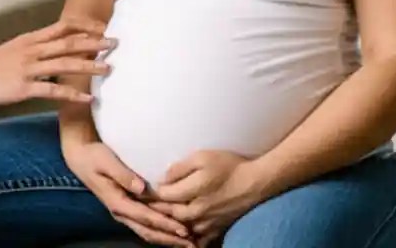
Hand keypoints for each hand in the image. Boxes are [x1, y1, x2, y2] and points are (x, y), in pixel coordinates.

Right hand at [0, 17, 112, 105]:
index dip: (86, 27)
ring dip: (88, 66)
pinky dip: (72, 94)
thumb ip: (36, 46)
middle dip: (94, 42)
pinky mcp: (23, 88)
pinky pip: (52, 91)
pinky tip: (87, 99)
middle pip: (69, 43)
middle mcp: (32, 50)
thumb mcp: (15, 48)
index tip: (104, 28)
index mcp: (31, 39)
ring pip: (65, 64)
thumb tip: (57, 46)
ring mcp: (28, 69)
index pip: (64, 27)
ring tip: (108, 68)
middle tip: (116, 43)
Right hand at [64, 140, 192, 246]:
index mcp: (117, 202)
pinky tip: (174, 233)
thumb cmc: (94, 156)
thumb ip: (123, 175)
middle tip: (192, 244)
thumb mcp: (105, 161)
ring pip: (147, 232)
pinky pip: (145, 226)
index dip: (164, 224)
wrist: (80, 157)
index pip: (145, 217)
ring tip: (188, 243)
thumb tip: (141, 188)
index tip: (183, 229)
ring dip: (167, 239)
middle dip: (170, 239)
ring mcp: (124, 212)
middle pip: (148, 231)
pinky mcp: (127, 209)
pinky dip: (160, 232)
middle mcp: (121, 212)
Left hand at [149, 151, 271, 242]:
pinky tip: (182, 232)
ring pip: (180, 228)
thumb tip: (163, 178)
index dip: (150, 192)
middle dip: (155, 209)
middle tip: (142, 205)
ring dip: (169, 223)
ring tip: (158, 217)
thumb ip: (179, 168)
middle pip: (168, 214)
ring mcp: (206, 224)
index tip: (139, 190)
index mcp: (190, 193)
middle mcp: (196, 212)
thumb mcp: (202, 157)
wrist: (256, 183)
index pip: (162, 196)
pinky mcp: (216, 229)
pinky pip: (197, 239)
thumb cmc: (229, 166)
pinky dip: (188, 237)